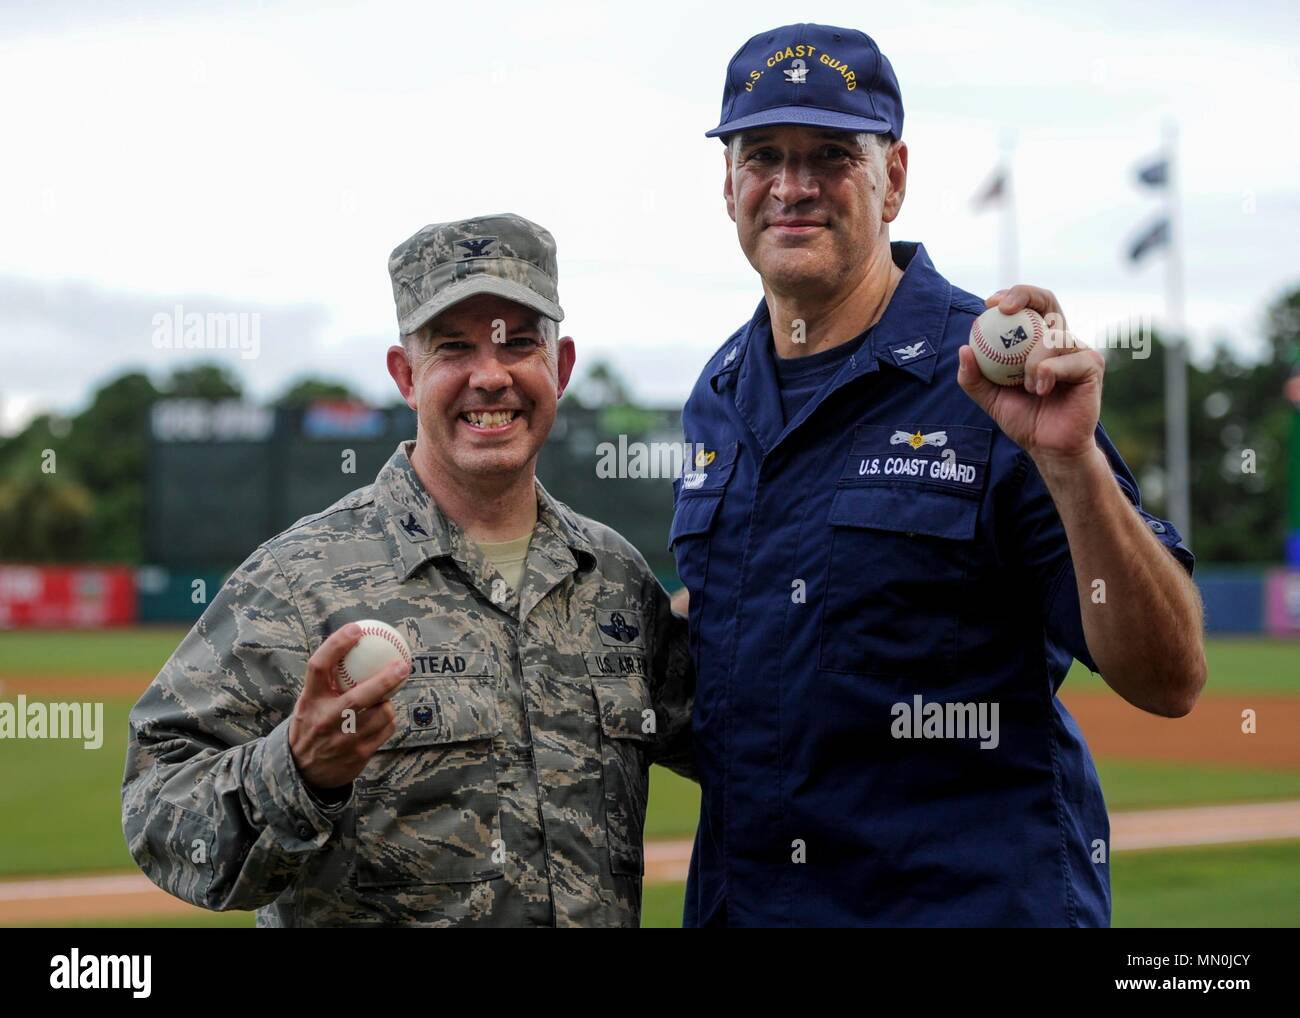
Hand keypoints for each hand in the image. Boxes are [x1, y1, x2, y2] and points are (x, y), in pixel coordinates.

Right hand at [288, 623, 406, 792]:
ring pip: (380, 713)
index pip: (319, 666)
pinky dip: (389, 719)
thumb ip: (328, 679)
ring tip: (383, 699)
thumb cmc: (312, 724)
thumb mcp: (310, 701)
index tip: (356, 629)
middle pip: (359, 696)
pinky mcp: (359, 754)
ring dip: (388, 703)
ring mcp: (342, 739)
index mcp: (310, 700)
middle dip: (384, 680)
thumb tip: (356, 640)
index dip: (337, 644)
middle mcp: (325, 719)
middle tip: (402, 665)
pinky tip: (383, 717)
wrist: (302, 772)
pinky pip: (386, 729)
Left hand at [957, 285, 1104, 469]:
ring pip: (1053, 336)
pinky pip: (1068, 359)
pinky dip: (1048, 373)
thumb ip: (974, 377)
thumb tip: (963, 349)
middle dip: (1025, 295)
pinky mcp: (1093, 365)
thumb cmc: (1024, 419)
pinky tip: (1042, 391)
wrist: (1048, 447)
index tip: (989, 305)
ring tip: (1028, 387)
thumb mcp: (990, 398)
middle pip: (1048, 300)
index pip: (1027, 307)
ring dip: (1033, 361)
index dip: (1011, 296)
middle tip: (1003, 309)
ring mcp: (1079, 350)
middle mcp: (1061, 339)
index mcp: (1038, 341)